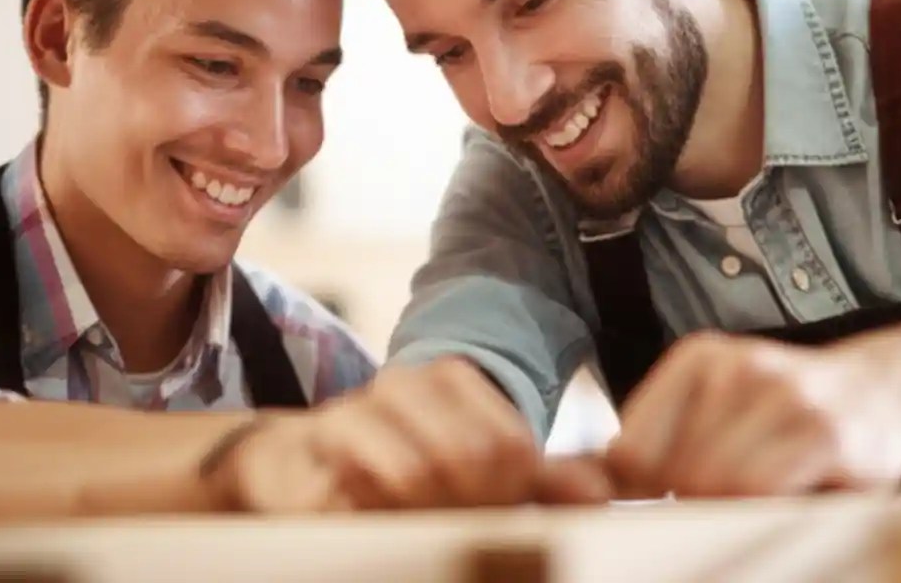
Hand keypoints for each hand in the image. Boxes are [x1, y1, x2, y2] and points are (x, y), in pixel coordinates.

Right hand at [202, 358, 547, 511]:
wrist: (300, 471)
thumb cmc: (404, 474)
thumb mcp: (481, 476)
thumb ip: (541, 483)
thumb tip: (600, 497)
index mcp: (453, 380)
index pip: (512, 448)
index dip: (506, 494)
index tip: (485, 507)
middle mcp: (405, 383)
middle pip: (470, 458)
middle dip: (465, 506)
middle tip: (445, 518)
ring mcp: (354, 410)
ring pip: (414, 476)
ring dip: (416, 515)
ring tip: (404, 518)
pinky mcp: (311, 450)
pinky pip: (358, 493)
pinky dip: (371, 520)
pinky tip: (365, 514)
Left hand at [605, 331, 900, 498]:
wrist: (888, 393)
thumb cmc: (788, 415)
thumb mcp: (719, 406)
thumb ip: (660, 440)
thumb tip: (586, 487)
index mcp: (698, 359)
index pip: (629, 452)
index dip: (639, 498)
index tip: (663, 509)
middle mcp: (738, 368)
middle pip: (673, 475)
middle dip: (686, 508)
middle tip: (713, 515)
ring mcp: (784, 397)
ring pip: (715, 485)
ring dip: (728, 512)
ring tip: (752, 505)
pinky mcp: (825, 434)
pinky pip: (764, 492)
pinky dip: (763, 513)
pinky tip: (783, 505)